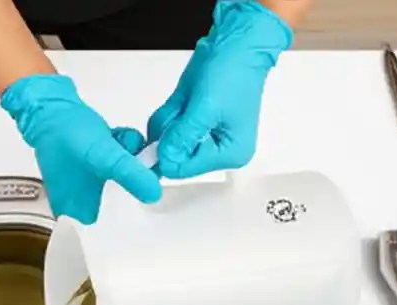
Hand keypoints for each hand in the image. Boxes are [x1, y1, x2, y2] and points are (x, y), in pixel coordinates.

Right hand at [2, 74, 161, 223]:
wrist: (51, 106)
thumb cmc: (67, 134)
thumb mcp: (104, 156)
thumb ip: (130, 175)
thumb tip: (154, 194)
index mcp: (76, 214)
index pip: (111, 231)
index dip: (133, 215)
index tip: (148, 194)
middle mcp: (81, 205)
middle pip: (122, 206)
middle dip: (133, 180)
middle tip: (137, 161)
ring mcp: (90, 185)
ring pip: (123, 183)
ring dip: (130, 161)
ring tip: (122, 143)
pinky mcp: (96, 167)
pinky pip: (119, 166)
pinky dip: (124, 151)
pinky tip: (118, 138)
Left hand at [147, 1, 291, 178]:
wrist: (235, 43)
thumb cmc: (232, 73)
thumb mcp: (205, 108)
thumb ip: (182, 137)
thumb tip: (163, 159)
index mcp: (230, 153)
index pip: (186, 169)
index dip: (167, 154)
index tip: (161, 134)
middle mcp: (217, 150)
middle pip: (175, 157)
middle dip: (169, 133)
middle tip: (181, 110)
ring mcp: (204, 136)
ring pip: (167, 142)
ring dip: (167, 122)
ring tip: (185, 102)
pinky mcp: (192, 122)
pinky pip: (168, 128)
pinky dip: (166, 115)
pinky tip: (180, 101)